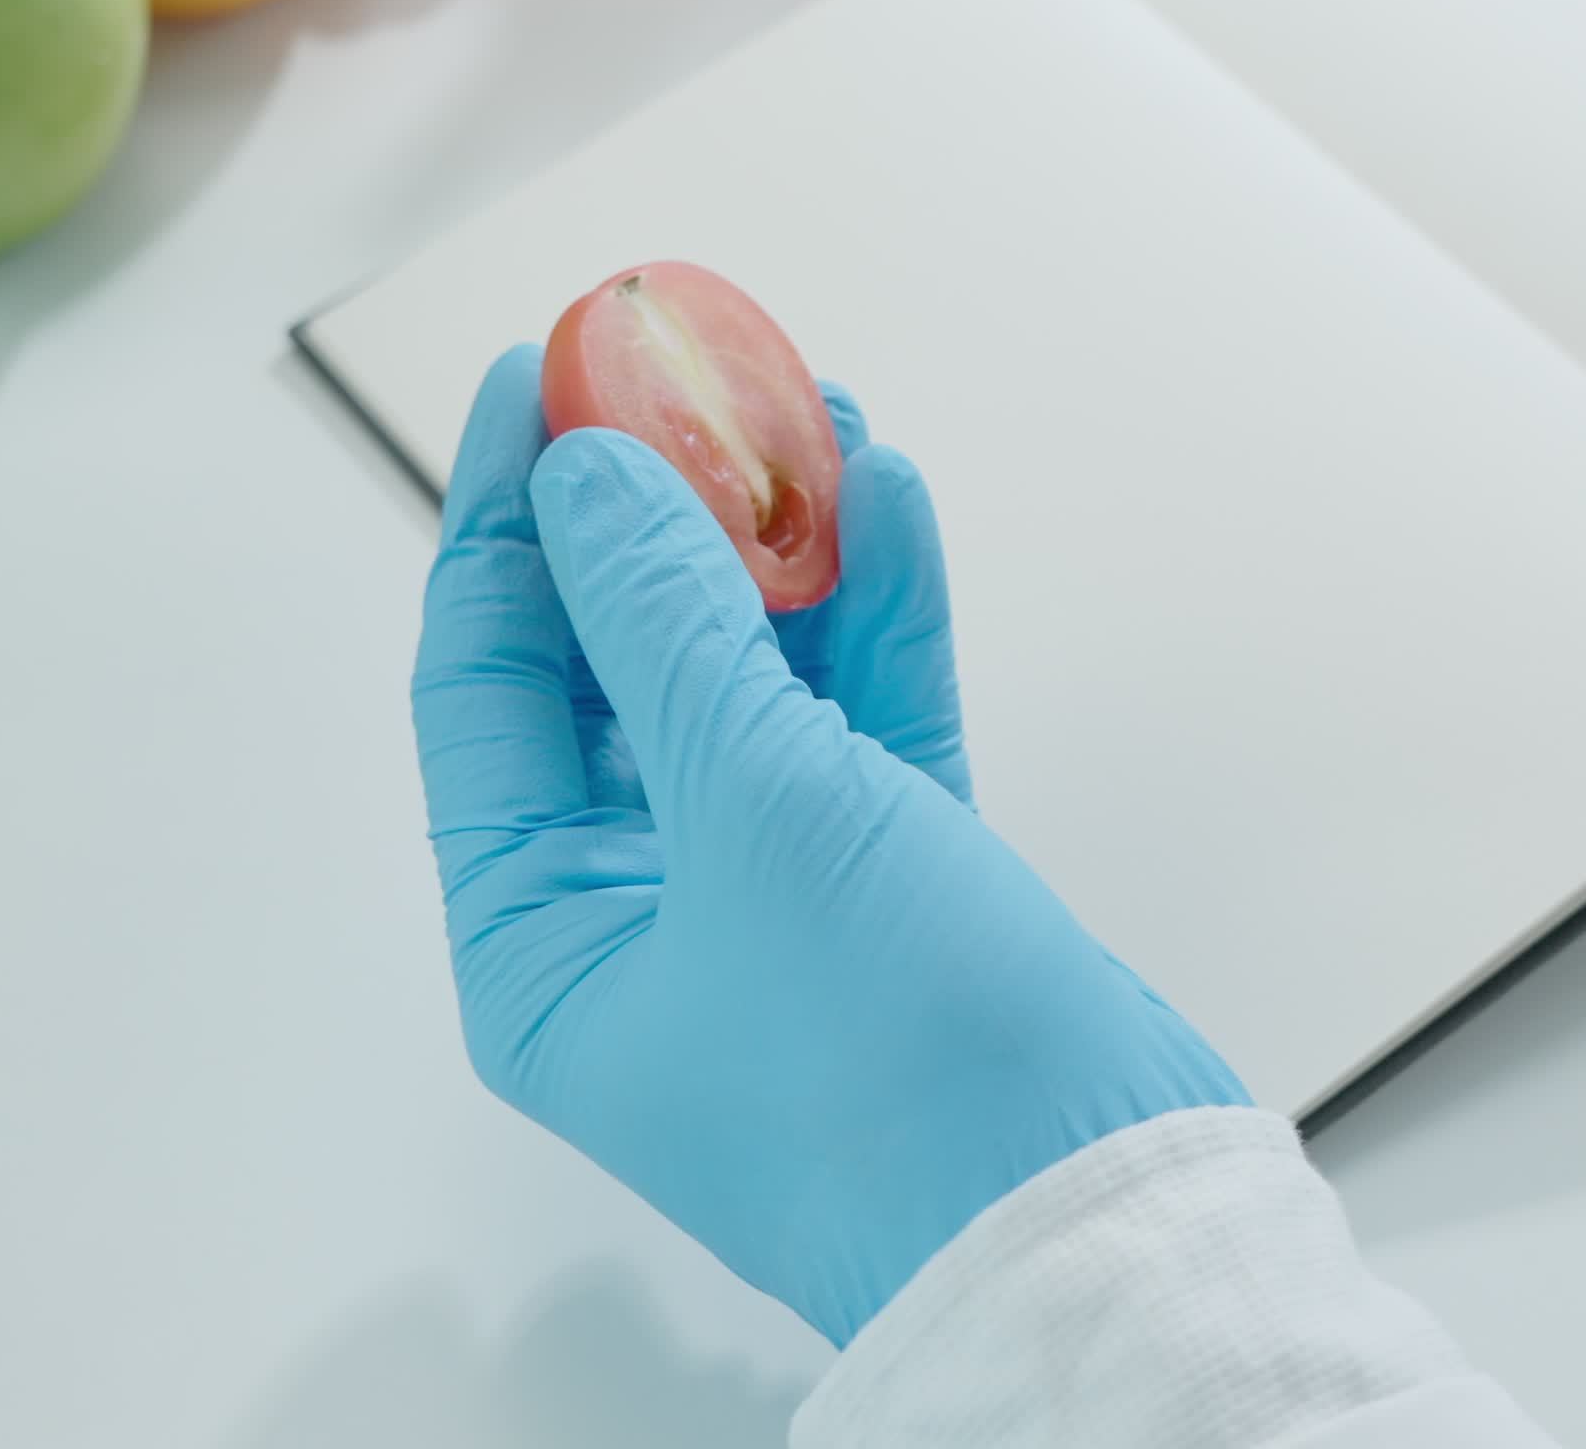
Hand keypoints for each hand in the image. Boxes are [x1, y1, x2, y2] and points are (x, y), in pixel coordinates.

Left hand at [411, 346, 1246, 1344]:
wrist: (1099, 1219)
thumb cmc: (899, 1083)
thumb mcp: (759, 812)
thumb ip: (668, 628)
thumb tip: (590, 479)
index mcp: (543, 936)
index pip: (487, 679)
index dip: (506, 516)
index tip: (536, 378)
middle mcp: (641, 913)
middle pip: (618, 660)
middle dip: (659, 508)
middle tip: (683, 367)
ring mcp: (773, 895)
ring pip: (753, 674)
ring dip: (780, 541)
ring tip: (809, 404)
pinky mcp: (898, 883)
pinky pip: (862, 713)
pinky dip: (877, 610)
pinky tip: (889, 501)